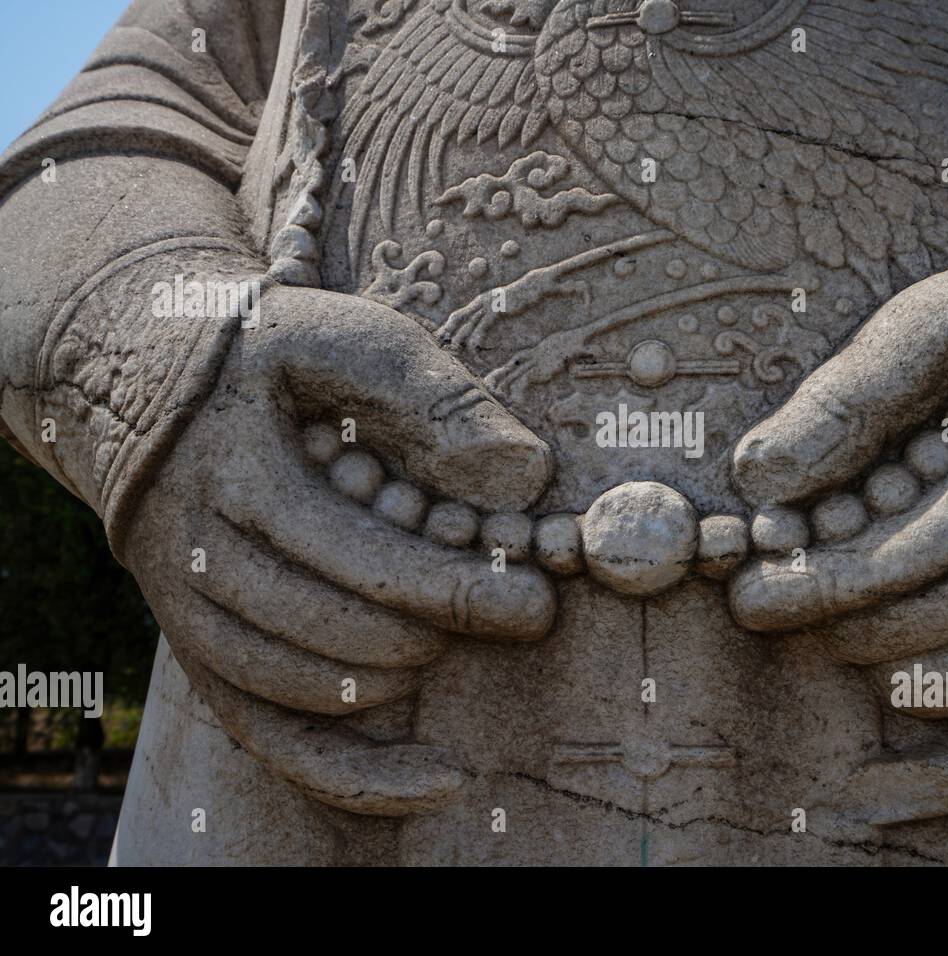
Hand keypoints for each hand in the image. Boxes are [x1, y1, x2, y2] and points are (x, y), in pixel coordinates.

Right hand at [122, 284, 555, 814]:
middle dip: (434, 628)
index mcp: (235, 474)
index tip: (531, 600)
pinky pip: (267, 737)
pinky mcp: (201, 648)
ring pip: (294, 689)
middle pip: (325, 629)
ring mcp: (189, 612)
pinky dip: (350, 776)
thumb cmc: (264, 356)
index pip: (347, 555)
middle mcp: (198, 554)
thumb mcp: (344, 336)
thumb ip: (431, 394)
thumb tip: (523, 475)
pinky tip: (437, 782)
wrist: (137, 377)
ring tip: (447, 643)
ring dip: (388, 678)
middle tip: (515, 613)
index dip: (445, 586)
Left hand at [727, 251, 947, 822]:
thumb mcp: (941, 323)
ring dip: (900, 680)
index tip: (751, 588)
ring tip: (830, 656)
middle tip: (763, 613)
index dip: (825, 581)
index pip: (919, 552)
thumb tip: (758, 476)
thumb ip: (853, 392)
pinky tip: (891, 794)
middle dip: (843, 627)